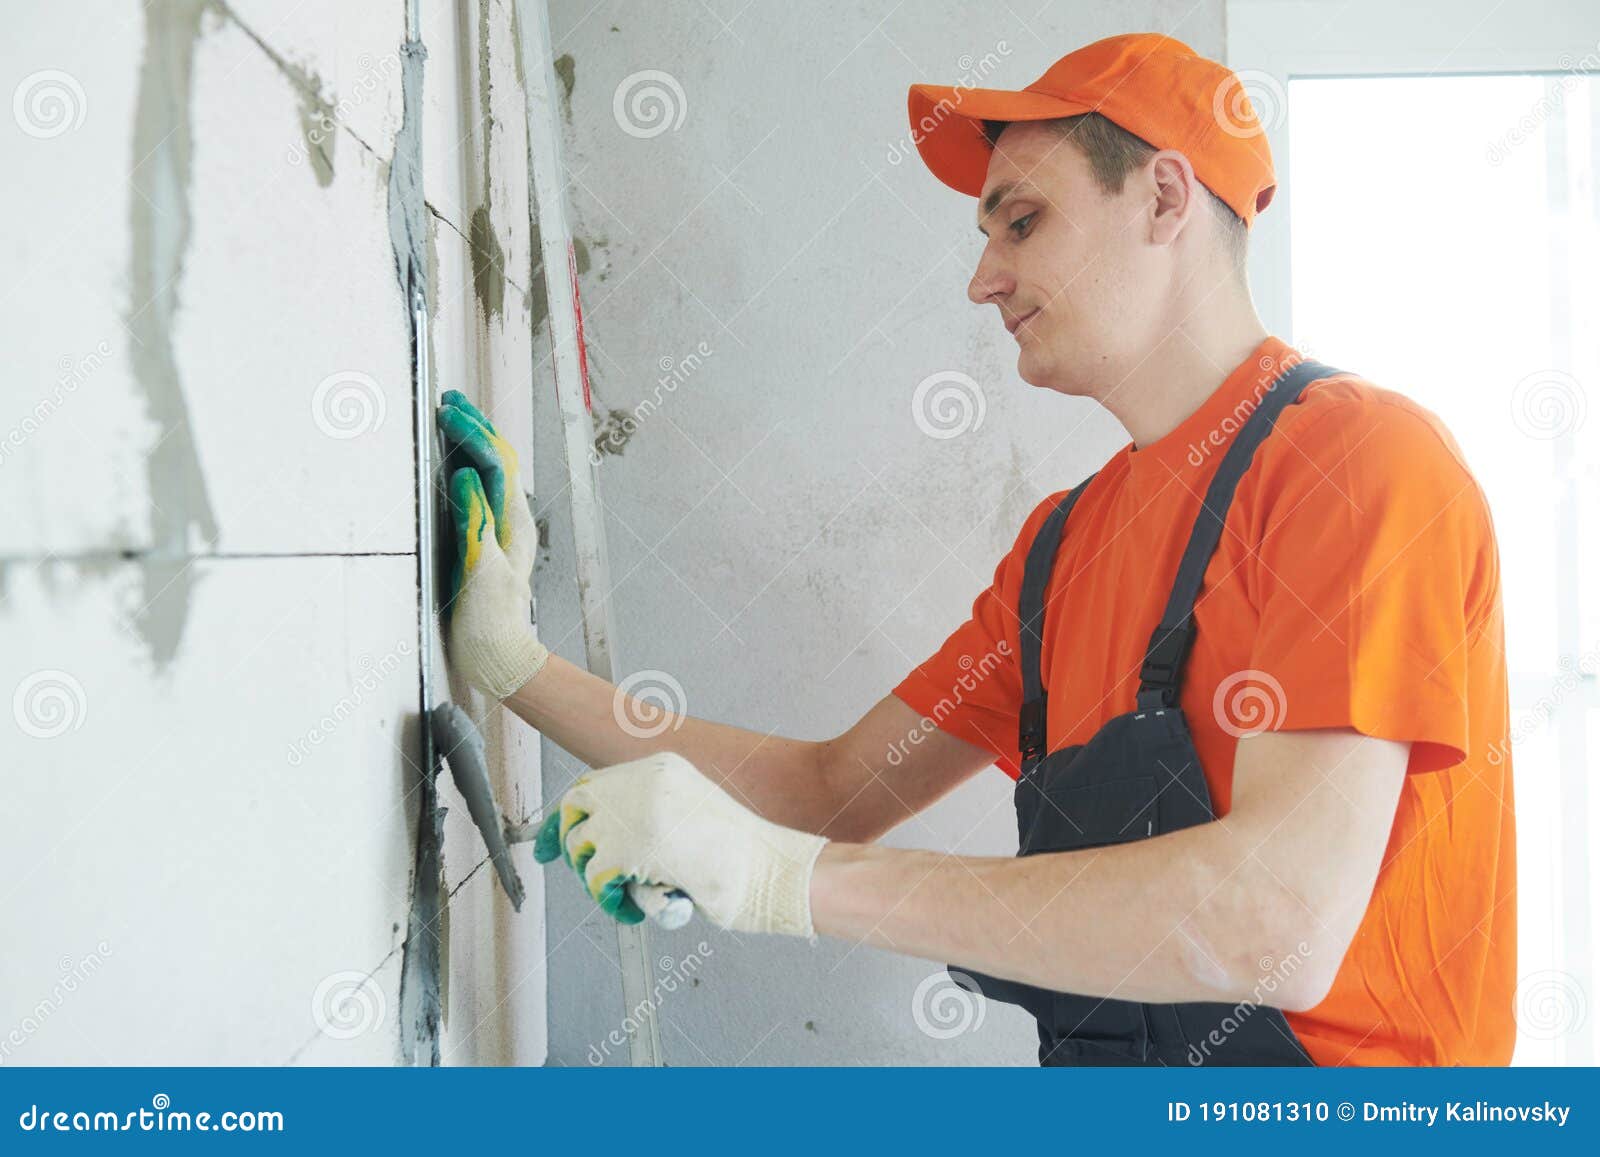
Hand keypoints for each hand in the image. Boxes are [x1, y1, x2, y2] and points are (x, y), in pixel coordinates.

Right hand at [437, 390, 548, 697]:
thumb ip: (475, 521)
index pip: (496, 463)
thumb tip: (467, 472)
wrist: (500, 660)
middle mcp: (509, 521)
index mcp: (513, 523)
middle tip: (450, 400)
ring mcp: (498, 531)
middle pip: (496, 462)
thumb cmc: (492, 624)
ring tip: (451, 418)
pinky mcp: (483, 543)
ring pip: (488, 474)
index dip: (473, 433)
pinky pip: (475, 494)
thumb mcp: (482, 571)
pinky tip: (448, 463)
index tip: (447, 410)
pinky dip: (461, 469)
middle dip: (475, 427)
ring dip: (470, 443)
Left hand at [533, 751, 827, 936]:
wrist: (775, 871)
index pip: (594, 783)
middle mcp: (644, 782)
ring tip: (632, 892)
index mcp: (660, 769)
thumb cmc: (742, 857)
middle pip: (576, 806)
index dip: (568, 815)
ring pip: (582, 846)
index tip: (550, 842)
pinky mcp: (634, 849)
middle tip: (581, 871)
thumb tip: (602, 839)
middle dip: (568, 843)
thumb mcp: (689, 815)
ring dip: (597, 878)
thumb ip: (648, 816)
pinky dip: (611, 901)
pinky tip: (639, 905)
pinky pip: (596, 878)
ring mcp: (638, 813)